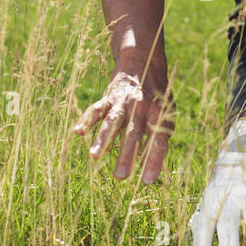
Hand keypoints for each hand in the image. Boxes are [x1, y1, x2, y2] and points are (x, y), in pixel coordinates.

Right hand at [73, 68, 173, 182]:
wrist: (142, 64)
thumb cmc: (156, 98)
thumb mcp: (166, 114)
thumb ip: (160, 137)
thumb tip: (150, 170)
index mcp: (159, 114)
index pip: (158, 141)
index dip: (154, 161)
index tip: (147, 181)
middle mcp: (141, 107)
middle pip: (133, 134)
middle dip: (126, 155)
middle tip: (120, 176)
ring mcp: (122, 102)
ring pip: (112, 122)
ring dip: (103, 139)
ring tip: (94, 157)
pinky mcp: (108, 98)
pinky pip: (96, 109)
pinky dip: (87, 120)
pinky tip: (78, 132)